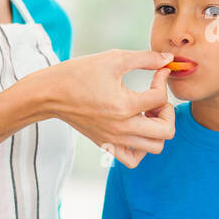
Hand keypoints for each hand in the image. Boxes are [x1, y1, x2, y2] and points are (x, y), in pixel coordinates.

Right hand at [29, 49, 175, 167]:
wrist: (49, 94)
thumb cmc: (79, 73)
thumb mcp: (114, 59)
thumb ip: (146, 58)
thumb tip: (169, 60)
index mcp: (124, 106)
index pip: (160, 98)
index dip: (162, 81)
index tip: (157, 71)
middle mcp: (121, 128)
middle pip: (166, 131)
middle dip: (167, 112)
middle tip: (155, 99)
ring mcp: (114, 140)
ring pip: (155, 148)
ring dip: (158, 130)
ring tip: (146, 113)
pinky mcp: (107, 145)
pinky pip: (133, 159)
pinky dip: (142, 147)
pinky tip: (136, 128)